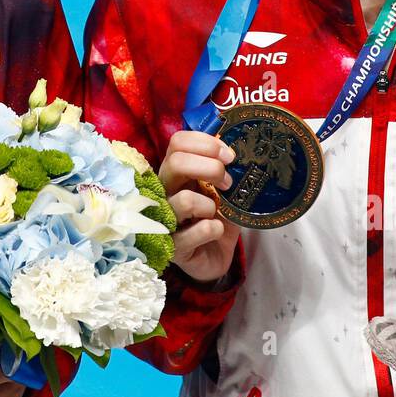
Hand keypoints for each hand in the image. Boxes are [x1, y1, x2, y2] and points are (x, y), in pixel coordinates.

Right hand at [160, 130, 240, 284]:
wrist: (214, 255)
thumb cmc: (215, 216)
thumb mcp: (220, 187)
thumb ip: (221, 166)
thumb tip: (232, 141)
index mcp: (174, 172)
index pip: (178, 142)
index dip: (206, 143)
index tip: (229, 156)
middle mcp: (164, 191)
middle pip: (176, 162)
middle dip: (210, 168)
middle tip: (228, 183)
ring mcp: (165, 219)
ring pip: (184, 200)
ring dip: (210, 205)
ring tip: (217, 212)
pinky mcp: (174, 248)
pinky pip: (197, 232)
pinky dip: (213, 229)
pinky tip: (215, 231)